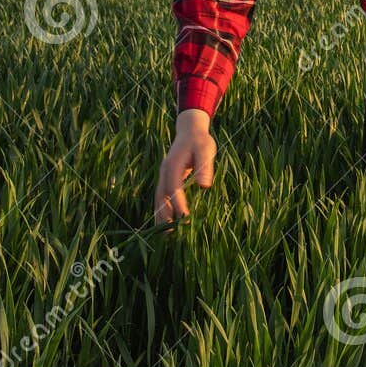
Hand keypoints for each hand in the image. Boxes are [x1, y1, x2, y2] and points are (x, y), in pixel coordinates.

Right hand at [152, 109, 215, 223]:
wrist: (190, 131)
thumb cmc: (200, 141)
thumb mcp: (206, 150)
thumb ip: (205, 167)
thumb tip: (205, 186)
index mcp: (173, 165)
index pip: (173, 188)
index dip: (178, 203)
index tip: (184, 217)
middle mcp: (165, 172)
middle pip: (161, 196)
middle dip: (164, 214)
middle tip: (170, 233)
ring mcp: (164, 176)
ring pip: (159, 199)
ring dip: (161, 216)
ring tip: (165, 235)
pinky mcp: (167, 180)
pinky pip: (162, 197)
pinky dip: (163, 210)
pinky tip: (167, 224)